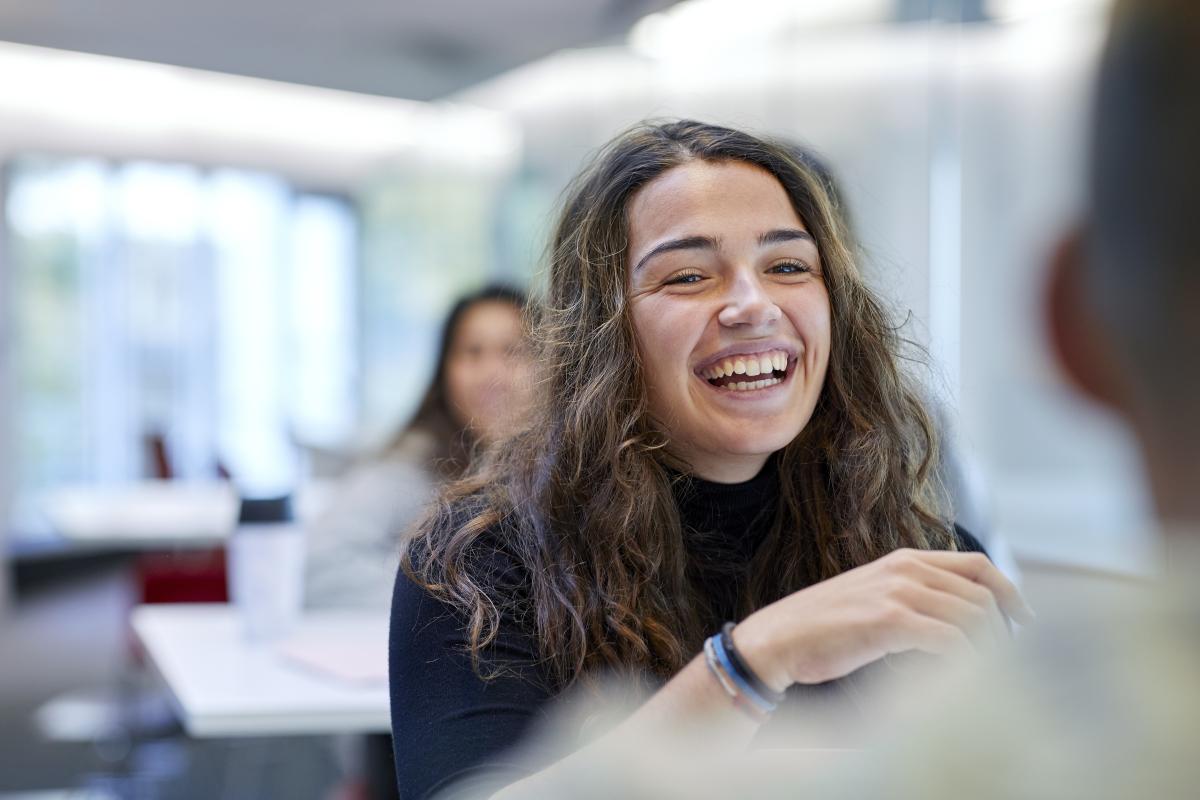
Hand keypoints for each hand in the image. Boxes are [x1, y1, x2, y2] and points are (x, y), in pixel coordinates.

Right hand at [732, 549, 1032, 692]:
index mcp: (904, 560)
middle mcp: (905, 570)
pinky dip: (964, 662)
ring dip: (987, 650)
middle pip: (981, 594)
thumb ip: (912, 597)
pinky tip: (961, 679)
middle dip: (1001, 631)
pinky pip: (949, 641)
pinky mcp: (890, 621)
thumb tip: (955, 618)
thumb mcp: (874, 597)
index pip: (977, 565)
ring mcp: (898, 593)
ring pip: (971, 617)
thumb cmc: (824, 627)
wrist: (779, 638)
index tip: (1023, 620)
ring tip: (986, 675)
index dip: (1008, 592)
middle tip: (1005, 662)